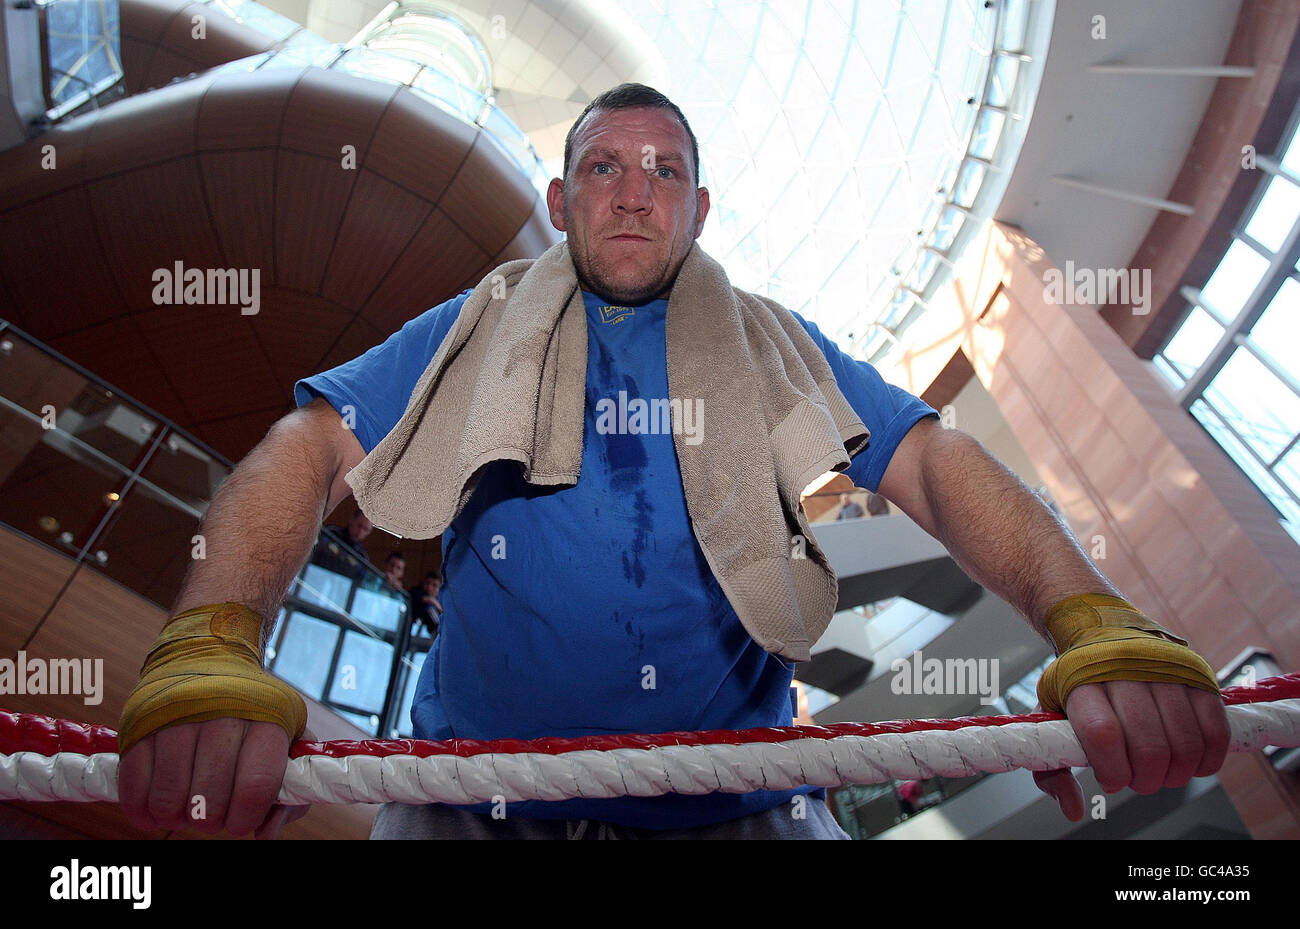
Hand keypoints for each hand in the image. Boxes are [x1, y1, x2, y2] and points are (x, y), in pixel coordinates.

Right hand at [119, 718, 310, 838]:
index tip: (242, 822)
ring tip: (188, 807)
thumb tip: (266, 833)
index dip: (246, 817)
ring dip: (177, 818)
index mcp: (266, 719)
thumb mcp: (287, 736)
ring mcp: (176, 720)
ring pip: (170, 800)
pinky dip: (143, 812)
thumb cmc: (254, 710)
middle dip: (212, 820)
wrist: (207, 659)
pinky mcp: (140, 727)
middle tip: (214, 813)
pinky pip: (134, 789)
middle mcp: (220, 716)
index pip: (256, 785)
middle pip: (210, 799)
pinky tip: (156, 810)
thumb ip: (288, 789)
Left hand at [1033, 680, 1229, 820]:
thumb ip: (1054, 767)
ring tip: (1162, 773)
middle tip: (1138, 781)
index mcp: (1082, 682)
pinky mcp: (1197, 676)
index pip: (1103, 733)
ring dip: (1177, 774)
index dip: (1112, 769)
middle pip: (1148, 746)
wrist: (1104, 631)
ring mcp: (1165, 672)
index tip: (1111, 780)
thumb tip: (1074, 810)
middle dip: (1146, 780)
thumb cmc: (1078, 683)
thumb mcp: (1051, 716)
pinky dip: (1208, 759)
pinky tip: (1193, 764)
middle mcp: (1125, 672)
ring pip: (1184, 743)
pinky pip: (1215, 730)